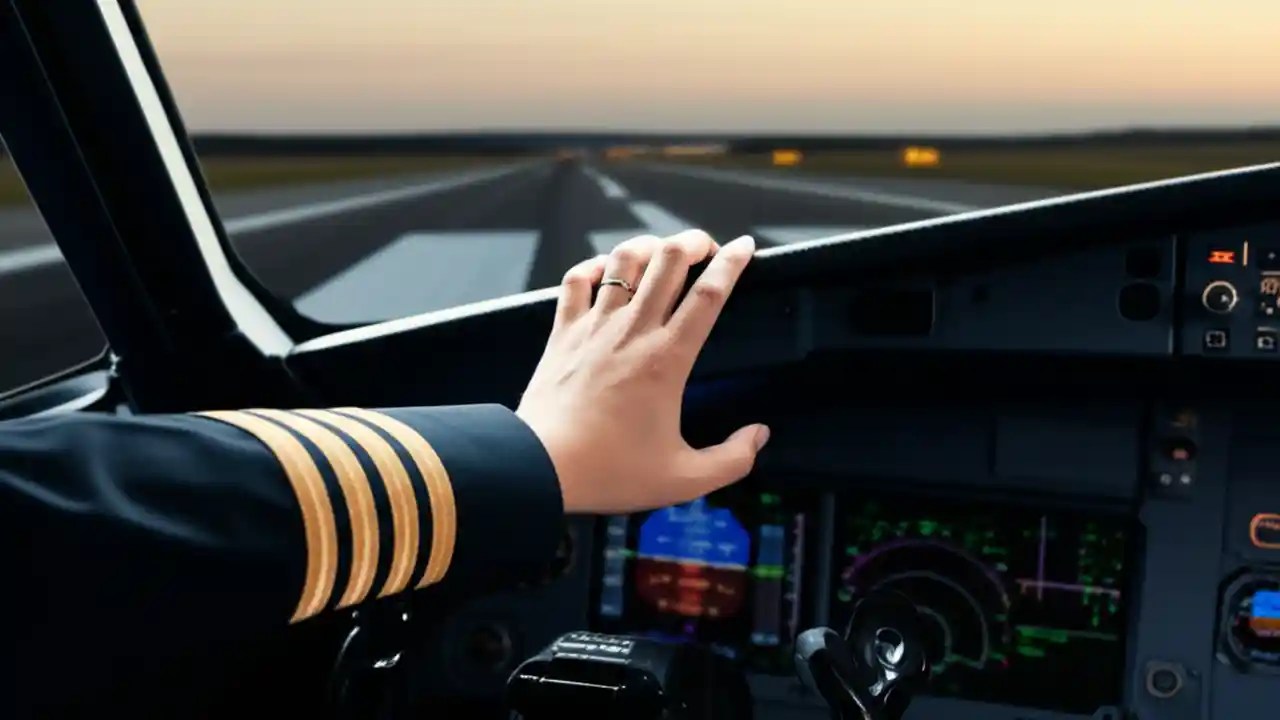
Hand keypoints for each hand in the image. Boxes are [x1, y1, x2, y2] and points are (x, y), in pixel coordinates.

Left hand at [516, 230, 768, 514]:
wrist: (540, 467)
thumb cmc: (611, 472)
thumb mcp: (683, 478)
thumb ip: (732, 459)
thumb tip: (759, 435)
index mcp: (668, 359)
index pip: (709, 295)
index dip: (733, 264)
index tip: (746, 247)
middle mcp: (633, 331)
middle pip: (669, 260)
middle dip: (694, 242)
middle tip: (707, 247)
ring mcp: (594, 327)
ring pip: (623, 261)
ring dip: (648, 246)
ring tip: (662, 250)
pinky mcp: (563, 333)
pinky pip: (576, 280)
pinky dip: (593, 266)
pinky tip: (604, 269)